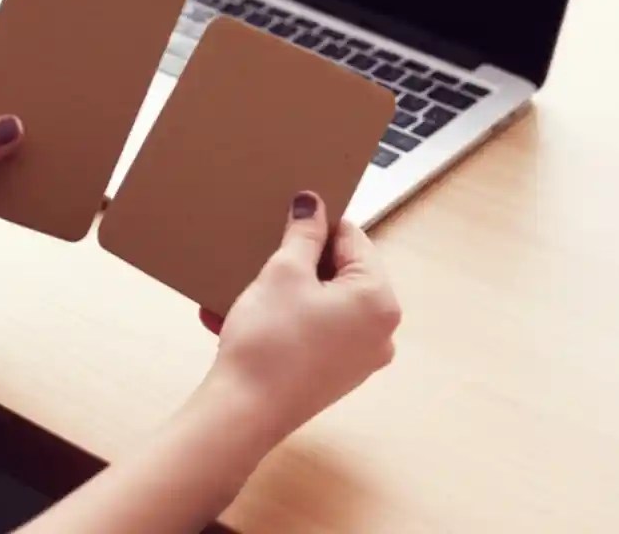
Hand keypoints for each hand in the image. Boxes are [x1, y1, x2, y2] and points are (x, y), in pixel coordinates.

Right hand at [197, 192, 400, 442]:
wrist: (242, 414)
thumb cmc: (269, 341)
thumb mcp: (283, 273)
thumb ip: (303, 233)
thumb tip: (313, 204)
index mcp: (380, 300)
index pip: (353, 240)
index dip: (317, 226)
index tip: (287, 221)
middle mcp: (380, 332)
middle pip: (340, 274)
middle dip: (299, 263)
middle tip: (263, 257)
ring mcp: (359, 359)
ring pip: (321, 305)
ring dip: (283, 292)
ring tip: (244, 288)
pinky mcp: (333, 377)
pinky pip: (311, 333)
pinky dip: (281, 321)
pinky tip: (238, 317)